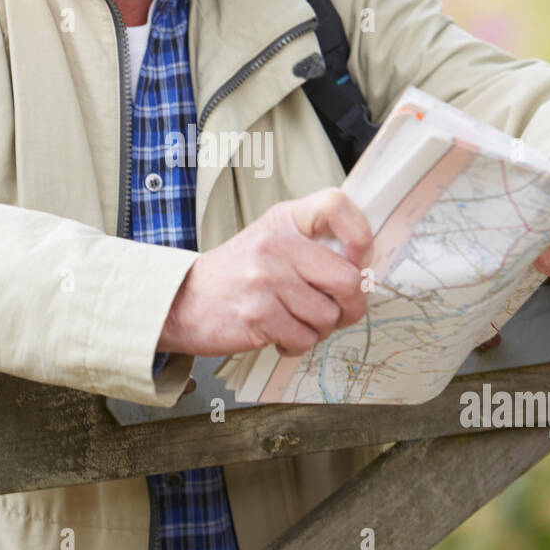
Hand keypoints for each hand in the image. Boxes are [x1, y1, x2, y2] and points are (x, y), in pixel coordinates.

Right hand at [158, 188, 372, 357]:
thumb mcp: (274, 241)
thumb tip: (365, 273)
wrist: (184, 300)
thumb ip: (315, 247)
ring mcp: (266, 280)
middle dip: (351, 305)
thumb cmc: (238, 274)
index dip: (360, 234)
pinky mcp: (258, 316)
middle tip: (337, 309)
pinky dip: (298, 344)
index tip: (359, 257)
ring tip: (296, 320)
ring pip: (328, 316)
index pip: (336, 205)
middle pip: (347, 279)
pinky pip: (305, 339)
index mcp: (285, 219)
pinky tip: (280, 333)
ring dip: (320, 328)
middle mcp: (276, 244)